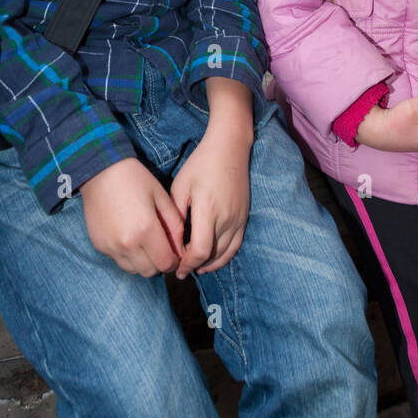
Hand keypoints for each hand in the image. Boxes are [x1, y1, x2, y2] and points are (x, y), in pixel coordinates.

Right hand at [79, 158, 185, 276]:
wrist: (100, 171)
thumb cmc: (135, 179)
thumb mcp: (162, 196)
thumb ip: (175, 225)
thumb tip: (181, 249)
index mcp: (146, 230)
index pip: (166, 264)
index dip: (174, 260)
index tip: (175, 251)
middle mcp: (127, 244)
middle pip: (150, 271)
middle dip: (159, 263)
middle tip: (161, 246)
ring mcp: (111, 247)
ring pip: (134, 270)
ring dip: (143, 262)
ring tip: (144, 242)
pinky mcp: (99, 246)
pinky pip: (118, 261)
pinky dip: (127, 256)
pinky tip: (128, 236)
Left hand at [170, 124, 251, 279]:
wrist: (230, 148)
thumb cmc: (201, 164)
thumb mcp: (180, 186)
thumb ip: (176, 216)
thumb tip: (172, 241)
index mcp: (208, 210)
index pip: (200, 251)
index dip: (187, 264)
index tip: (176, 268)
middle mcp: (226, 218)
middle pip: (212, 256)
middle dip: (195, 266)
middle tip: (181, 269)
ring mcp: (238, 219)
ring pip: (225, 254)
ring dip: (210, 265)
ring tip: (195, 268)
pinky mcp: (244, 218)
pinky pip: (235, 246)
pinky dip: (224, 257)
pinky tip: (212, 260)